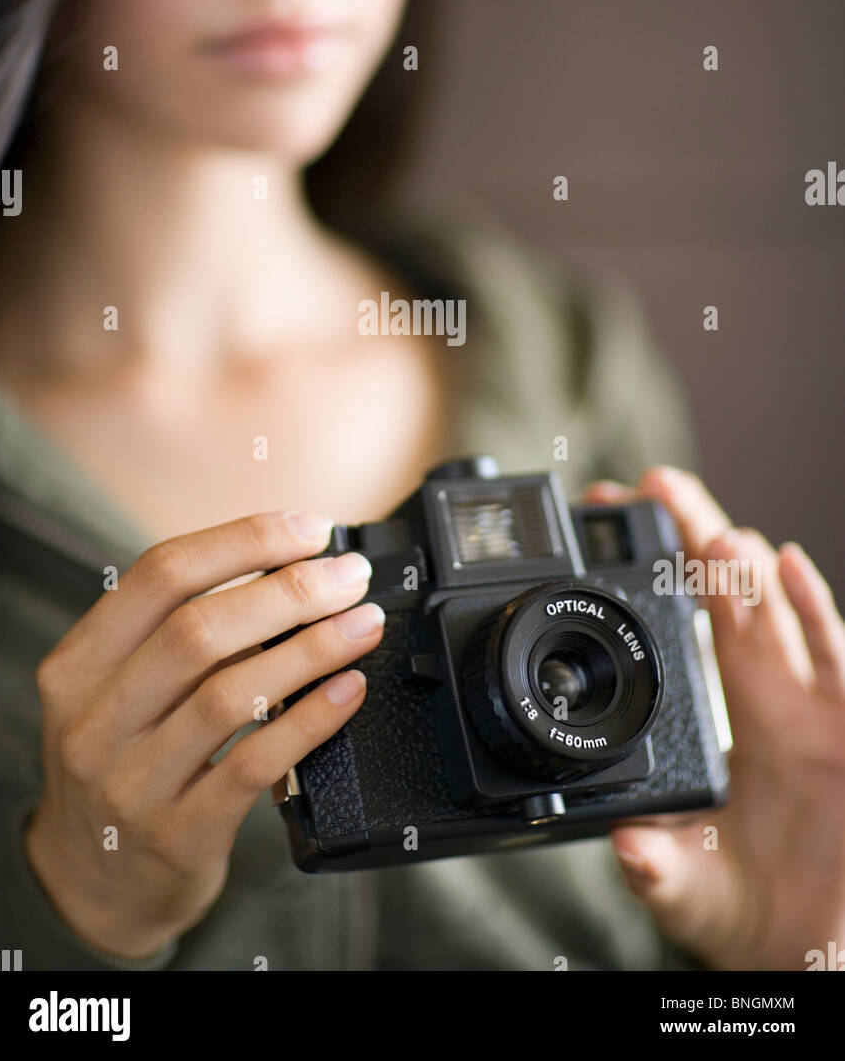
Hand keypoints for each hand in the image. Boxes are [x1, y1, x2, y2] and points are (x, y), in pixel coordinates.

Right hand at [24, 510, 383, 958]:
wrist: (91, 887)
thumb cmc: (126, 764)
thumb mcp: (122, 692)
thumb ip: (183, 637)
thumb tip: (293, 570)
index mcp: (78, 665)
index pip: (161, 574)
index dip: (244, 540)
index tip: (311, 529)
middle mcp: (94, 720)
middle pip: (198, 628)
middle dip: (290, 591)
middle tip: (349, 577)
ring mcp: (130, 783)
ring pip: (230, 693)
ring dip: (312, 648)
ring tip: (364, 623)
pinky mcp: (177, 836)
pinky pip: (254, 764)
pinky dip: (311, 720)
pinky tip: (349, 691)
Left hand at [583, 467, 844, 970]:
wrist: (807, 949)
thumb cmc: (743, 902)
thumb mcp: (679, 882)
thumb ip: (651, 862)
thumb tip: (622, 842)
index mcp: (718, 712)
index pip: (681, 621)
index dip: (651, 570)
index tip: (610, 517)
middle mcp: (764, 695)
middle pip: (724, 595)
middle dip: (690, 537)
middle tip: (653, 484)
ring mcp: (811, 705)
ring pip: (776, 617)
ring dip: (745, 572)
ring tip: (713, 536)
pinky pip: (836, 659)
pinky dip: (815, 611)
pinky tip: (790, 569)